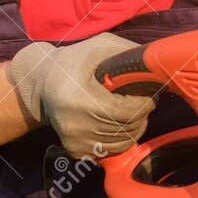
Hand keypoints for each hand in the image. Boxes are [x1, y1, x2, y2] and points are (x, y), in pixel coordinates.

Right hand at [5, 32, 154, 158]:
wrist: (41, 84)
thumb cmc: (73, 62)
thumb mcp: (98, 46)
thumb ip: (127, 51)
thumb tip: (156, 63)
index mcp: (80, 99)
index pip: (127, 112)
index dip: (144, 105)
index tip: (149, 96)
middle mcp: (75, 125)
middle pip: (127, 129)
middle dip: (142, 116)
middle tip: (142, 103)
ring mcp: (74, 141)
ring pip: (123, 143)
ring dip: (134, 128)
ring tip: (130, 112)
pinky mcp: (75, 151)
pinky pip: (111, 151)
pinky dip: (120, 139)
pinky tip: (116, 122)